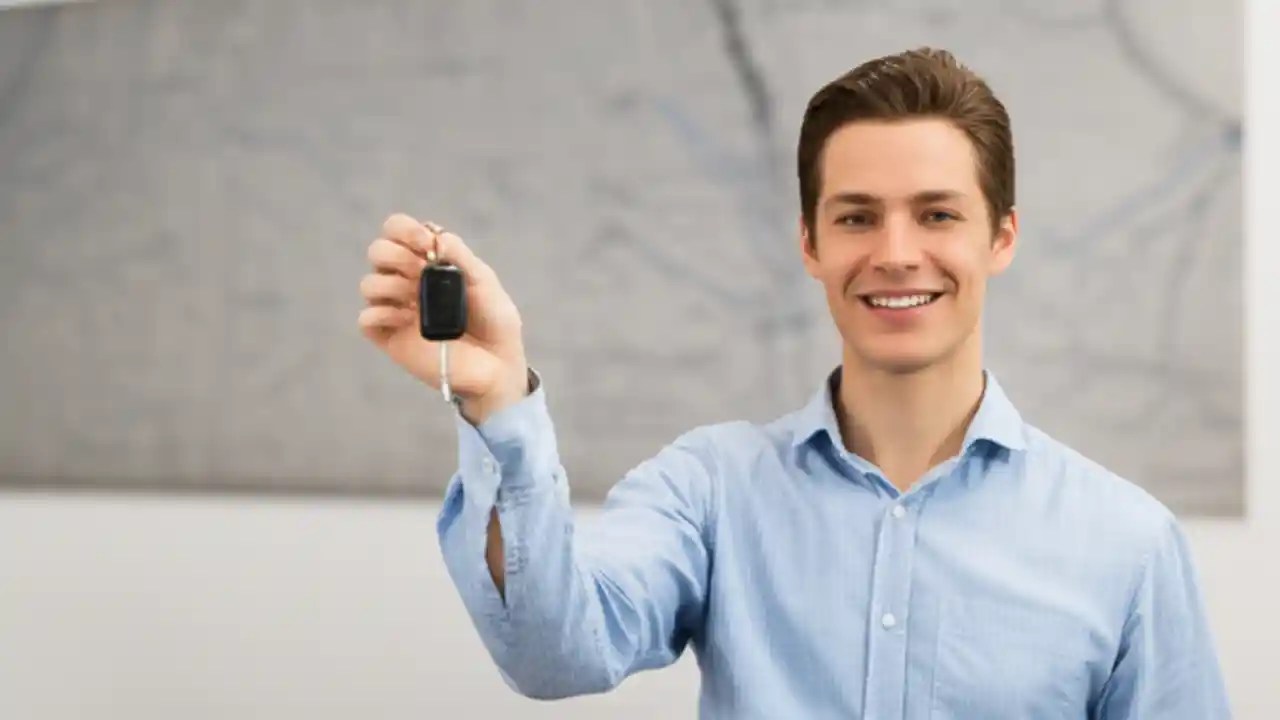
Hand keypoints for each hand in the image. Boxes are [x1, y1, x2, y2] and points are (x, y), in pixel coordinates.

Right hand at [358, 213, 529, 422]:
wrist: (497, 363)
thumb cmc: (494, 320)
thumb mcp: (484, 281)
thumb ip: (461, 256)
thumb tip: (438, 236)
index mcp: (427, 261)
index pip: (397, 231)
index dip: (405, 230)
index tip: (427, 244)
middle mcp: (407, 281)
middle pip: (377, 251)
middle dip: (395, 255)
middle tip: (421, 272)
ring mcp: (397, 309)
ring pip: (368, 284)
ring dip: (388, 284)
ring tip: (414, 299)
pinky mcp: (391, 337)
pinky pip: (366, 319)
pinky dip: (381, 314)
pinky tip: (406, 320)